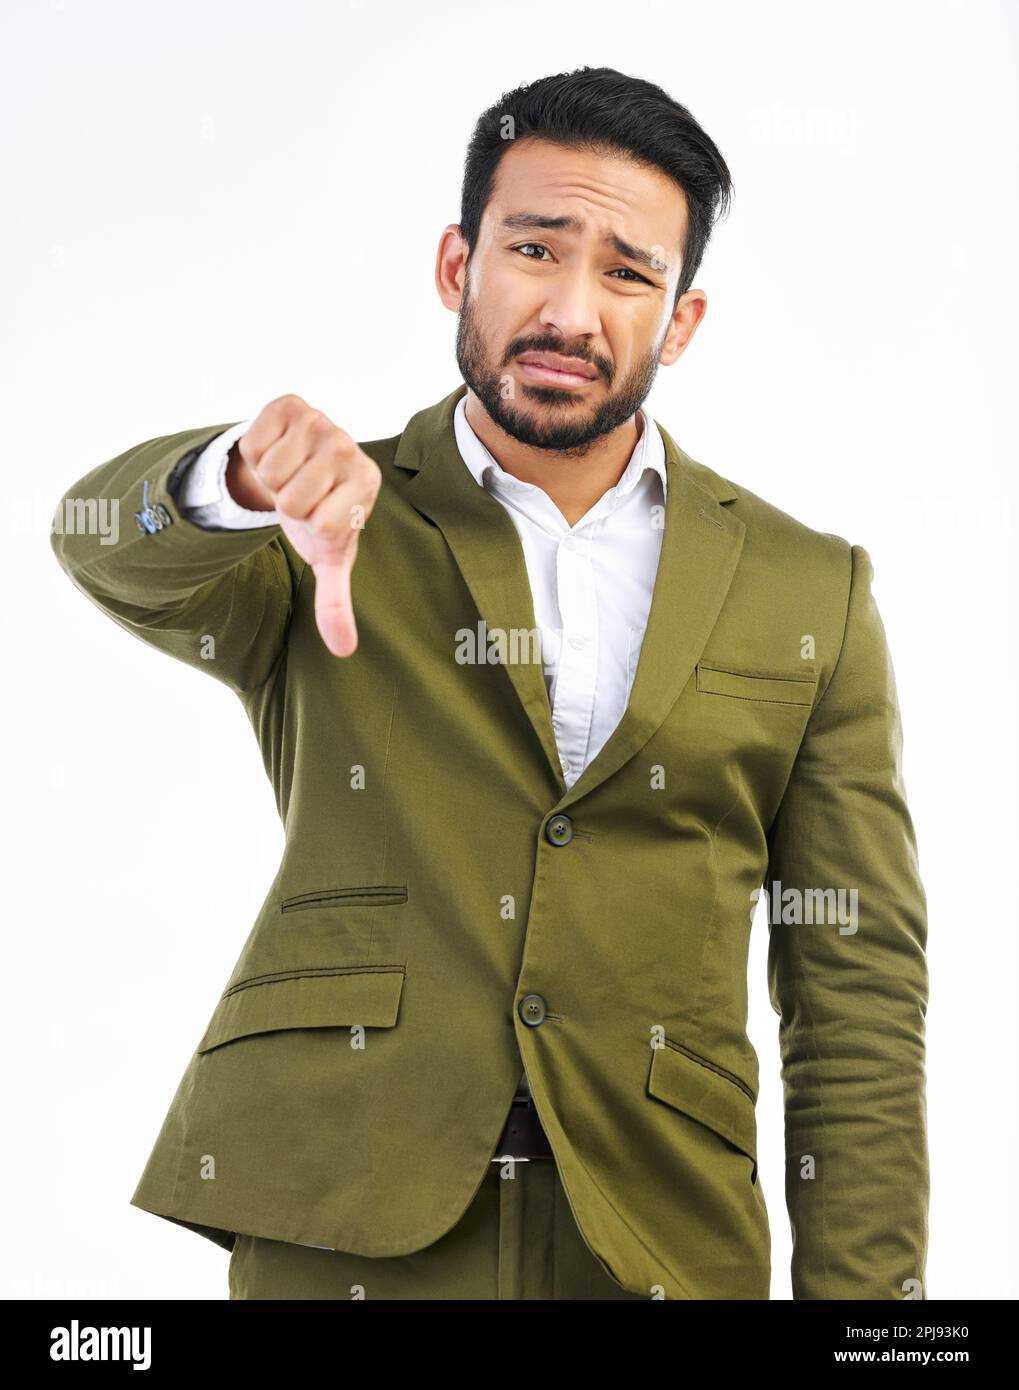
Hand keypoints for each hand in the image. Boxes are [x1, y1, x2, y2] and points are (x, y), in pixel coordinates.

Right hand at [233, 394, 381, 655]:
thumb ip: (335, 602)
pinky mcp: (290, 403)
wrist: (298, 468)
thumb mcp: (327, 559)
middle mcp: (349, 448)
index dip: (308, 528)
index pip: (321, 524)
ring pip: (271, 470)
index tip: (318, 519)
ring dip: (270, 479)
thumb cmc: (318, 516)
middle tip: (299, 496)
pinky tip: (276, 452)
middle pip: (291, 498)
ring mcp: (321, 421)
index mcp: (366, 484)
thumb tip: (343, 650)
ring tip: (289, 476)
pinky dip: (255, 453)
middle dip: (286, 505)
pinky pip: (254, 441)